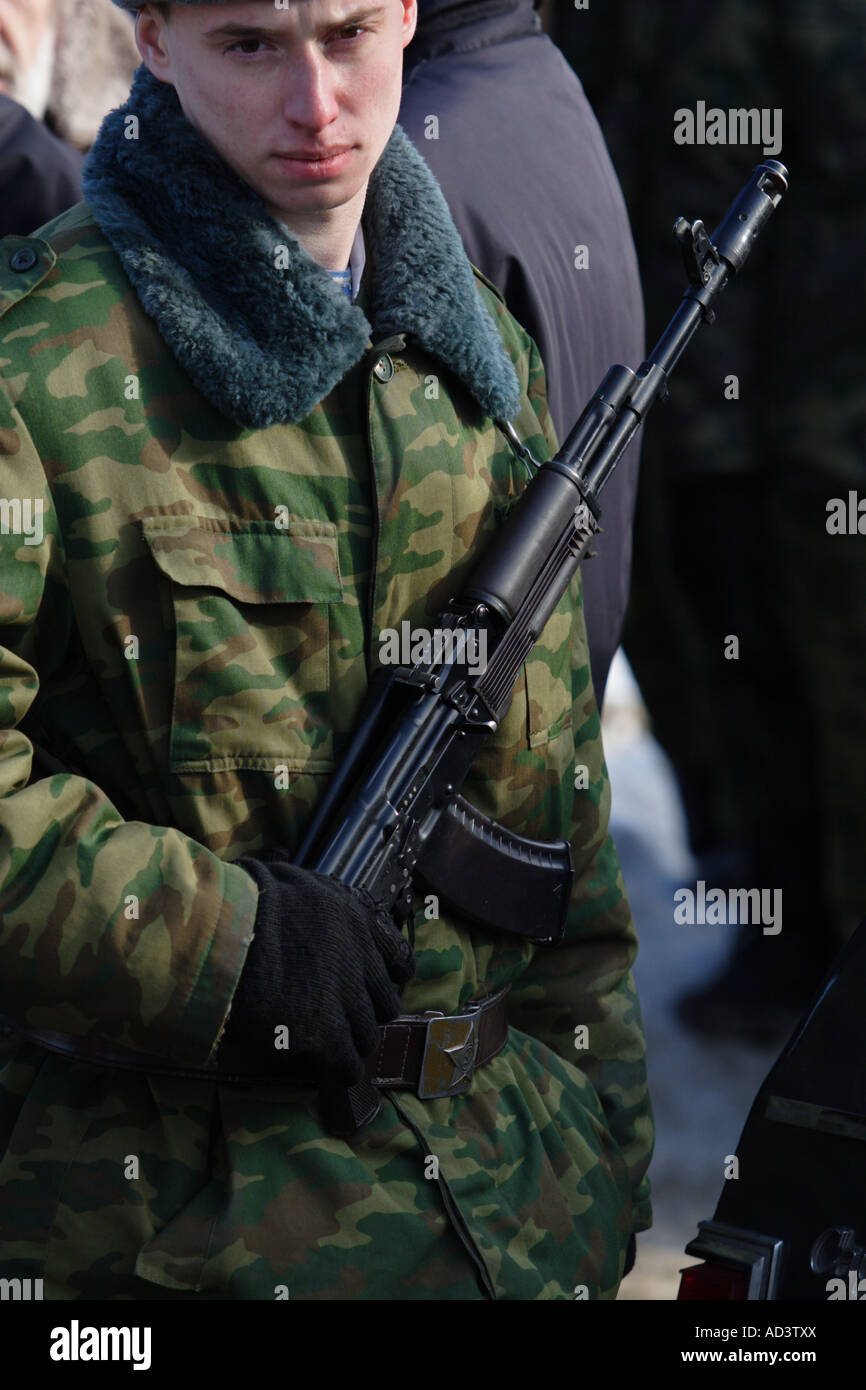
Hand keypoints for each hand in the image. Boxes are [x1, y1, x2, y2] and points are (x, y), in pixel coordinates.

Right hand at [216, 848, 414, 1083]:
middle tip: (345, 1022)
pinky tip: (327, 1072)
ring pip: (367, 1036)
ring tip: (334, 1051)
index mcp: (357, 923)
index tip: (378, 988)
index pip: (398, 960)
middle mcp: (360, 962)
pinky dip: (339, 1069)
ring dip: (352, 1044)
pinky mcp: (324, 1033)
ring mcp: (345, 999)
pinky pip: (346, 1063)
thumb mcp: (287, 875)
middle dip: (368, 1015)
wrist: (233, 929)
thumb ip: (299, 883)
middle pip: (384, 1005)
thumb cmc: (249, 897)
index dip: (391, 978)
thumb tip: (279, 860)